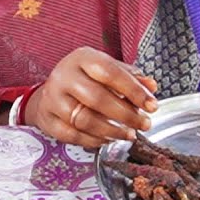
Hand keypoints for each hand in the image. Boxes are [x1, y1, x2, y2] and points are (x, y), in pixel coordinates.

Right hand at [25, 47, 158, 148]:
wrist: (50, 91)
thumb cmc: (84, 79)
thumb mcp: (106, 69)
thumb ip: (130, 77)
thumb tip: (151, 86)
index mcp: (82, 58)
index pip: (110, 72)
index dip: (134, 90)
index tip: (152, 105)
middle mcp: (64, 76)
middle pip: (97, 98)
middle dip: (126, 115)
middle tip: (144, 124)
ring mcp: (53, 99)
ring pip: (85, 120)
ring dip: (112, 131)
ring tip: (130, 134)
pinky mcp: (47, 120)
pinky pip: (73, 136)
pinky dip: (94, 141)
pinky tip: (108, 139)